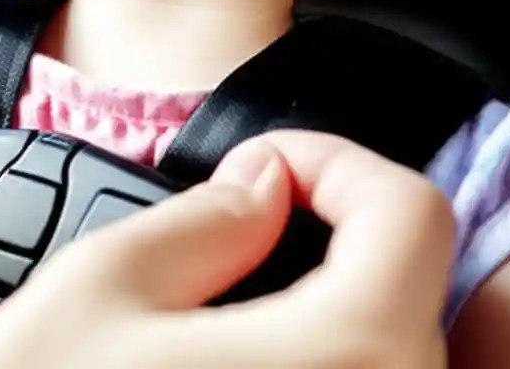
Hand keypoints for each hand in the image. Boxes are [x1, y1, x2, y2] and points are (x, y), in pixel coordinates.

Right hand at [0, 131, 454, 368]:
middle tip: (234, 225)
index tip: (265, 166)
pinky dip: (317, 366)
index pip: (411, 214)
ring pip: (387, 353)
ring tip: (221, 310)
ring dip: (326, 306)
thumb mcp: (99, 287)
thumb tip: (264, 187)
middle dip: (328, 232)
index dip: (334, 161)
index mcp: (344, 354)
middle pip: (408, 287)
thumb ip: (206, 219)